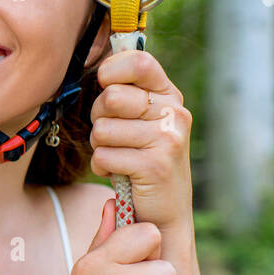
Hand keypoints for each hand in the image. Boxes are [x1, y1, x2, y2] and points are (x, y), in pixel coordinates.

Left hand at [89, 50, 193, 231]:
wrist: (162, 213)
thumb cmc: (142, 160)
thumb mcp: (140, 120)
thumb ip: (126, 92)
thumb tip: (100, 66)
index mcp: (169, 95)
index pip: (138, 61)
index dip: (110, 72)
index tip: (106, 87)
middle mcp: (174, 113)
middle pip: (110, 97)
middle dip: (99, 119)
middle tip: (114, 136)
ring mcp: (167, 139)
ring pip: (102, 129)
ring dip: (99, 147)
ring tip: (119, 157)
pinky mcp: (155, 165)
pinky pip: (103, 156)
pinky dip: (102, 167)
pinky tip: (119, 173)